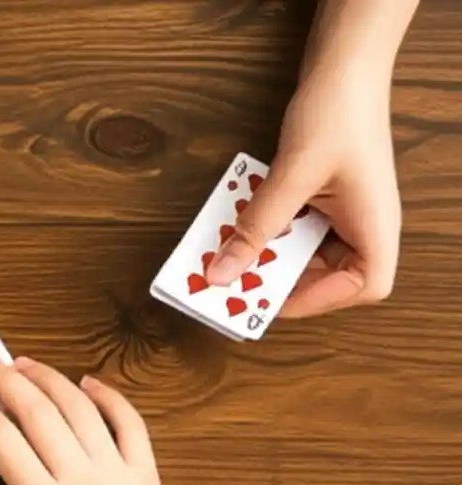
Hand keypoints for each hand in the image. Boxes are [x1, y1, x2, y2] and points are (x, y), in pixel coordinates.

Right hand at [0, 351, 236, 484]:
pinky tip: (87, 383)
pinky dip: (109, 397)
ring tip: (23, 363)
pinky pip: (130, 423)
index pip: (1, 437)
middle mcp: (85, 482)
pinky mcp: (146, 478)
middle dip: (6, 377)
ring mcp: (121, 476)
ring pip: (82, 407)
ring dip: (50, 378)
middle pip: (39, 410)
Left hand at [206, 72, 399, 317]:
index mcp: (377, 227)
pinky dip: (267, 231)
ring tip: (228, 256)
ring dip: (267, 255)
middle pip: (327, 276)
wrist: (343, 67)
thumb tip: (221, 272)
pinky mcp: (325, 200)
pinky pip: (295, 229)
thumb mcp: (291, 177)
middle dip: (278, 280)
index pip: (365, 286)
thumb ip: (256, 228)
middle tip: (233, 284)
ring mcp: (346, 213)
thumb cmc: (336, 114)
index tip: (270, 302)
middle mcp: (366, 225)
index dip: (319, 302)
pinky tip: (238, 225)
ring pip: (304, 253)